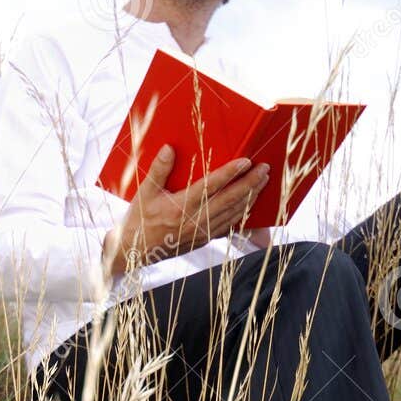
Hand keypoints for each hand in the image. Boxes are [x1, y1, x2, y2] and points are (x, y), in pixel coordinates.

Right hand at [103, 144, 269, 277]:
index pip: (211, 187)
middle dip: (250, 184)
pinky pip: (229, 226)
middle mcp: (195, 221)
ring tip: (263, 182)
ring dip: (250, 197)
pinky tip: (251, 204)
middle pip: (229, 200)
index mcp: (180, 207)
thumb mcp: (144, 192)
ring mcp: (202, 233)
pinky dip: (242, 214)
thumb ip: (159, 170)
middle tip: (265, 169)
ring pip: (233, 213)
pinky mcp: (204, 240)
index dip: (230, 173)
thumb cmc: (139, 220)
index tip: (246, 162)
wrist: (135, 252)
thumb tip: (170, 148)